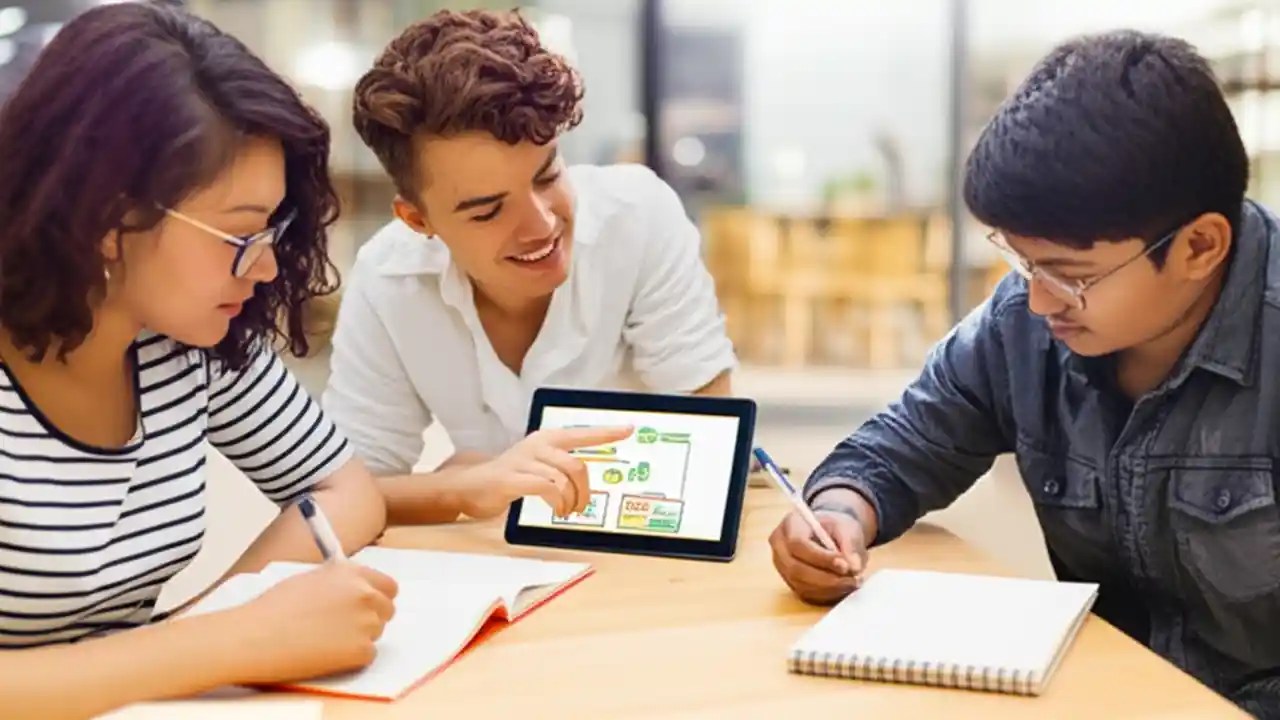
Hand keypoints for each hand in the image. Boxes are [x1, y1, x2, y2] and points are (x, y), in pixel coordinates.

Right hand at [236, 562, 398, 682]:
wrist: (255, 636)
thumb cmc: (273, 608)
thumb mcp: (310, 579)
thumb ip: (339, 581)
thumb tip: (352, 588)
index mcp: (352, 573)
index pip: (387, 585)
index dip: (378, 596)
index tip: (368, 606)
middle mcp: (364, 593)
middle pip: (387, 609)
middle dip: (371, 617)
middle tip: (344, 627)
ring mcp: (365, 622)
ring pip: (376, 632)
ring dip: (358, 637)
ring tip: (324, 639)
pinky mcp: (360, 650)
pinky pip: (367, 655)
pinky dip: (352, 658)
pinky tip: (325, 653)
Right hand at [457, 425, 633, 518]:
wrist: (470, 486)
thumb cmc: (509, 477)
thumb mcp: (537, 465)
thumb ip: (559, 466)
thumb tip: (585, 480)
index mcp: (546, 439)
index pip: (582, 432)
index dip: (606, 432)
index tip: (628, 430)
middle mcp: (538, 445)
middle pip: (577, 465)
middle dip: (585, 490)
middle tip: (581, 506)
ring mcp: (524, 461)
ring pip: (564, 478)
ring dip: (571, 500)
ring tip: (567, 511)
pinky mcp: (513, 478)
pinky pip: (546, 488)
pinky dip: (557, 502)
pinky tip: (556, 510)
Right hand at [769, 507, 868, 604]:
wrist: (828, 533)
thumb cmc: (833, 527)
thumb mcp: (845, 527)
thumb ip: (850, 544)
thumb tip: (854, 567)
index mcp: (790, 525)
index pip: (798, 544)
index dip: (821, 558)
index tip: (845, 565)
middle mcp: (780, 548)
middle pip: (796, 569)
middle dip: (827, 577)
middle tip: (853, 578)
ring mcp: (782, 568)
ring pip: (801, 585)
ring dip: (830, 588)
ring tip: (853, 582)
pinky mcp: (791, 583)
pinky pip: (807, 594)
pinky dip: (827, 594)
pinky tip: (844, 587)